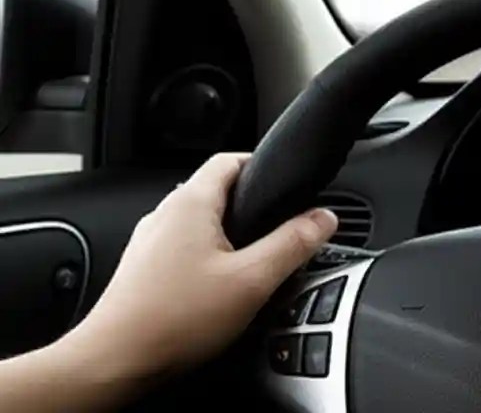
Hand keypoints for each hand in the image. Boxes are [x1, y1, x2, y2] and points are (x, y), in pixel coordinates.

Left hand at [70, 153, 337, 379]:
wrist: (115, 362)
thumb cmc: (173, 320)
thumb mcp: (252, 280)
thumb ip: (293, 244)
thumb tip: (324, 218)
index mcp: (190, 203)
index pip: (231, 159)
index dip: (263, 165)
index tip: (287, 184)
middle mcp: (164, 216)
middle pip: (216, 193)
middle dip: (251, 209)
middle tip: (279, 231)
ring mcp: (148, 244)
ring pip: (200, 225)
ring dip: (229, 237)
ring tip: (253, 265)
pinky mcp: (142, 271)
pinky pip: (183, 251)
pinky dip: (207, 260)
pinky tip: (220, 290)